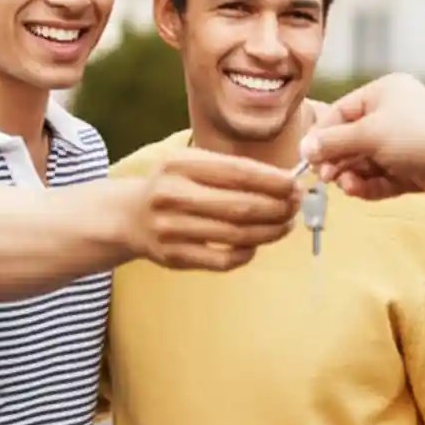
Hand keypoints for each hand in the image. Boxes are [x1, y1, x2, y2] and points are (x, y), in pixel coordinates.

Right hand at [128, 148, 300, 270]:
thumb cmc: (173, 186)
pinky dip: (247, 253)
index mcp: (178, 165)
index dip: (273, 180)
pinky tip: (256, 243)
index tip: (294, 184)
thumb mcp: (191, 164)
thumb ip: (231, 169)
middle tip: (295, 206)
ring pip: (237, 235)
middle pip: (241, 206)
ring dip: (270, 231)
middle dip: (278, 207)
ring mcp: (171, 229)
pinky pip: (223, 260)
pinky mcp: (174, 257)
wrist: (129, 216)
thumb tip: (285, 182)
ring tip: (285, 224)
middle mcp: (172, 196)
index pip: (238, 172)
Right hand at [298, 72, 424, 204]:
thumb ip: (334, 141)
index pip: (342, 111)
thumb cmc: (419, 135)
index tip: (308, 155)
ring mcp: (403, 144)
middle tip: (324, 175)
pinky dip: (368, 185)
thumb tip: (306, 148)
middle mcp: (393, 116)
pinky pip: (381, 178)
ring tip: (345, 185)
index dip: (323, 134)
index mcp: (384, 94)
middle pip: (352, 138)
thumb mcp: (369, 133)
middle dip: (337, 158)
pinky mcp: (412, 170)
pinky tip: (357, 190)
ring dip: (351, 174)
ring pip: (365, 161)